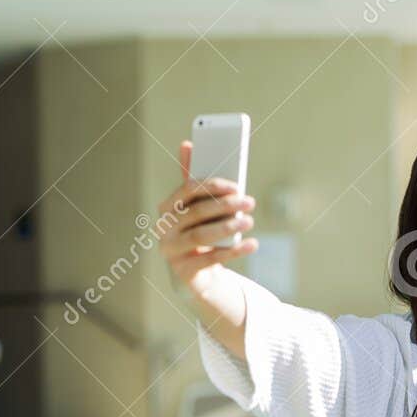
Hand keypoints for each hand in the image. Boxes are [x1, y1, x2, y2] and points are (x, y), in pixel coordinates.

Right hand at [157, 140, 258, 296]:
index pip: (188, 190)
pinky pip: (210, 259)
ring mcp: (170, 250)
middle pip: (196, 212)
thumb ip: (195, 179)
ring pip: (200, 235)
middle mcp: (163, 228)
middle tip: (249, 201)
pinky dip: (233, 251)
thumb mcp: (198, 207)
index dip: (213, 186)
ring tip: (249, 221)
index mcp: (167, 207)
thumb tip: (187, 144)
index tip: (237, 185)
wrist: (197, 273)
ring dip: (227, 226)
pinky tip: (252, 244)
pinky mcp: (183, 271)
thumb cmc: (199, 232)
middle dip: (225, 206)